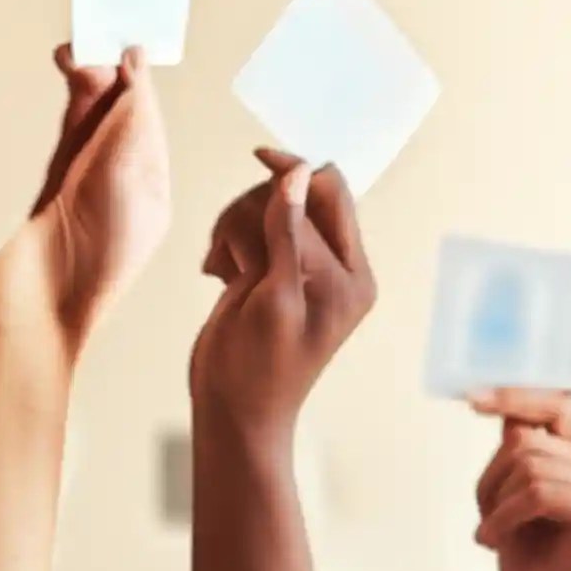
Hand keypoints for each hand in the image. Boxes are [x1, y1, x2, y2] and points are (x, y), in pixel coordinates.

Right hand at [0, 45, 170, 341]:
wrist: (29, 318)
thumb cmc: (85, 268)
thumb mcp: (122, 185)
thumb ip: (127, 125)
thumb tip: (131, 72)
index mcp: (156, 202)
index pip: (151, 130)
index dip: (139, 88)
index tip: (126, 49)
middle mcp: (126, 199)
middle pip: (122, 126)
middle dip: (109, 83)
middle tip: (90, 47)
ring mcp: (85, 201)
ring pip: (90, 133)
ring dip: (87, 92)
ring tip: (74, 54)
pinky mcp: (50, 204)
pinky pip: (66, 148)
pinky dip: (70, 115)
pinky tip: (70, 86)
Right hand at [190, 149, 375, 441]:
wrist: (231, 413)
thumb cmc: (258, 372)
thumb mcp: (275, 300)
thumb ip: (288, 234)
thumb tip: (297, 172)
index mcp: (352, 276)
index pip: (330, 196)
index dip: (296, 173)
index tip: (259, 157)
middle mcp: (335, 268)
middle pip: (297, 194)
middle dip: (258, 210)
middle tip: (230, 254)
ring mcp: (301, 269)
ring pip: (266, 208)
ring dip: (236, 227)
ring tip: (221, 267)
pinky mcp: (272, 272)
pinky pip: (250, 229)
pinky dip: (229, 241)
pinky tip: (218, 272)